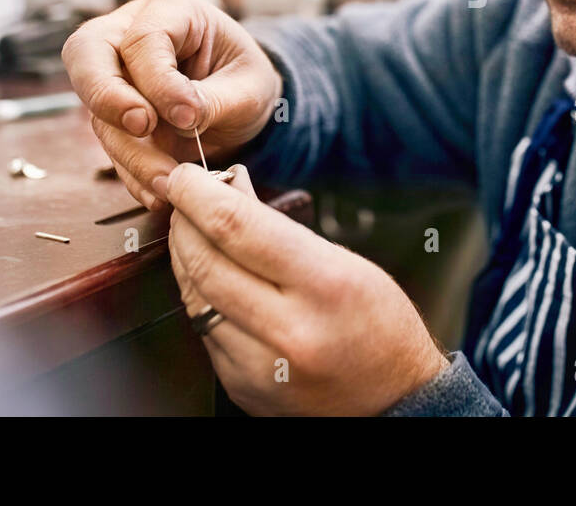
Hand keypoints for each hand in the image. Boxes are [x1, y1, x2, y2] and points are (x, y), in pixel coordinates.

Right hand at [61, 0, 282, 210]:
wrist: (246, 103)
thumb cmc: (247, 79)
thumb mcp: (249, 86)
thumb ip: (214, 98)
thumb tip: (181, 118)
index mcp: (172, 10)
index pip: (143, 38)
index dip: (158, 80)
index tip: (188, 115)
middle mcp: (130, 33)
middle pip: (86, 54)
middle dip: (108, 97)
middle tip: (142, 127)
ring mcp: (115, 74)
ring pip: (96, 110)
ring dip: (129, 151)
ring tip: (167, 181)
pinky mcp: (113, 114)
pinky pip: (109, 144)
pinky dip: (131, 172)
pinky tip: (156, 193)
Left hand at [167, 163, 450, 415]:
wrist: (394, 399)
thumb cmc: (378, 323)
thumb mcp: (345, 262)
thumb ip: (282, 230)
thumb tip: (228, 189)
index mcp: (325, 286)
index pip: (237, 228)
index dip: (199, 194)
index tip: (186, 176)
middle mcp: (289, 330)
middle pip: (205, 262)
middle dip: (184, 221)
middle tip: (181, 196)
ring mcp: (260, 367)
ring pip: (195, 298)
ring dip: (185, 257)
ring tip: (192, 230)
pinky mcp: (242, 388)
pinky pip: (205, 332)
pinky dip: (202, 297)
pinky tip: (212, 279)